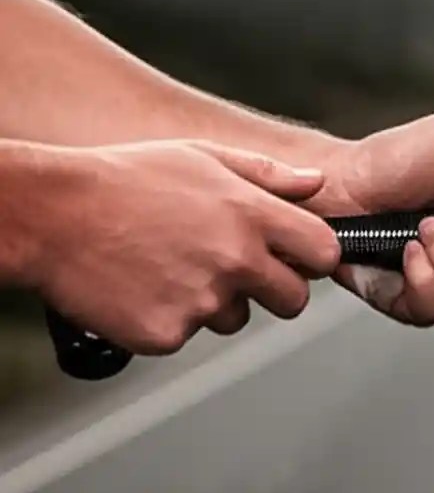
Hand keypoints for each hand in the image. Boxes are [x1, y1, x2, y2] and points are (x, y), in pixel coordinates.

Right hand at [25, 141, 339, 354]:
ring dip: (214, 303)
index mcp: (252, 215)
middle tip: (234, 271)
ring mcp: (203, 301)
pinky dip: (169, 319)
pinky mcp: (168, 334)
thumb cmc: (125, 178)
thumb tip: (317, 182)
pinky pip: (187, 335)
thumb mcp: (202, 156)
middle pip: (293, 300)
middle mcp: (236, 260)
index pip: (325, 252)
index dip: (314, 258)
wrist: (50, 214)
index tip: (298, 258)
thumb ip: (268, 174)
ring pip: (235, 319)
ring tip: (169, 266)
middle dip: (275, 291)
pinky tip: (143, 286)